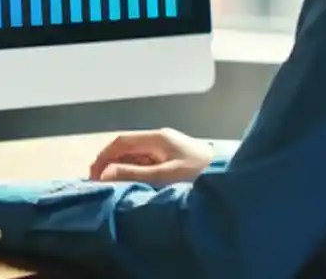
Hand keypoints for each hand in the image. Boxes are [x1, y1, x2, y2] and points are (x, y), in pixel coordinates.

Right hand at [89, 128, 213, 184]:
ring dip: (122, 169)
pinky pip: (147, 163)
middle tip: (100, 185)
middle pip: (126, 148)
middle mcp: (160, 139)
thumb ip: (134, 174)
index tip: (93, 176)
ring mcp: (167, 148)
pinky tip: (131, 185)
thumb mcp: (164, 176)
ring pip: (135, 156)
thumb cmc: (201, 175)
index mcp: (157, 138)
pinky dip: (135, 172)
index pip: (120, 142)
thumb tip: (105, 174)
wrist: (232, 179)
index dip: (103, 157)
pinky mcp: (173, 159)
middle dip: (110, 164)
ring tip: (113, 188)